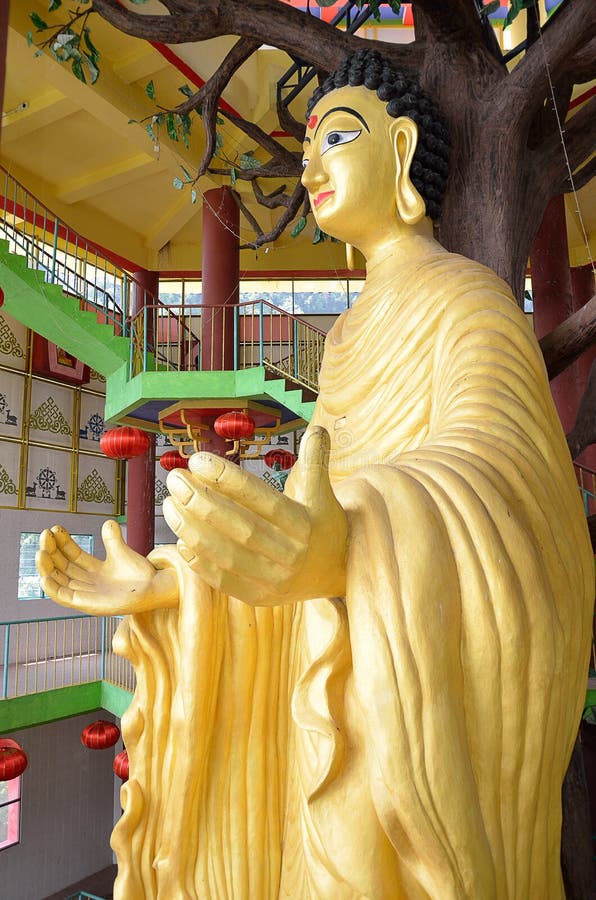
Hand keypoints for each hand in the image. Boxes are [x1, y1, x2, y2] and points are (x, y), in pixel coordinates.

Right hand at [36, 521, 177, 614]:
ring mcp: (87, 594)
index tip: (54, 529)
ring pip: (59, 580)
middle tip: (45, 535)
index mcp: (95, 570)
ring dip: (47, 567)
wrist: (154, 588)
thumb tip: (107, 522)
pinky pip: (64, 597)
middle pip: (63, 566)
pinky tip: (44, 576)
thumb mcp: (122, 552)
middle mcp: (88, 582)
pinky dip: (52, 588)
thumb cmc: (140, 575)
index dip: (62, 542)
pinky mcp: (87, 605)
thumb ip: (112, 539)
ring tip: (40, 552)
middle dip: (51, 551)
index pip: (72, 555)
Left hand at [163, 426, 346, 604]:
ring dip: (192, 530)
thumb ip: (315, 461)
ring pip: (226, 556)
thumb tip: (316, 430)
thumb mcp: (324, 494)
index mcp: (305, 525)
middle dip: (202, 502)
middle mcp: (291, 555)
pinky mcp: (259, 597)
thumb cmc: (324, 524)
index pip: (262, 500)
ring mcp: (274, 581)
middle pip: (240, 528)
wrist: (339, 571)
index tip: (198, 460)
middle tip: (175, 478)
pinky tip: (180, 539)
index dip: (229, 480)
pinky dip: (199, 562)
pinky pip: (223, 581)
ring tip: (170, 505)